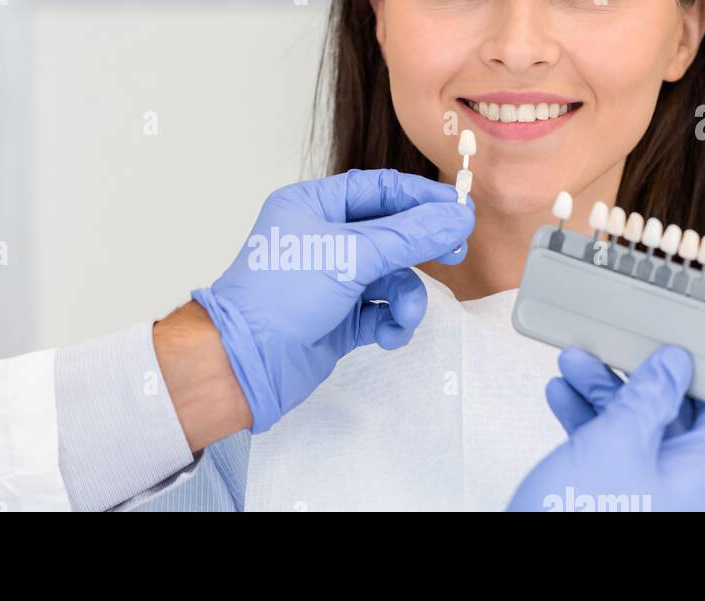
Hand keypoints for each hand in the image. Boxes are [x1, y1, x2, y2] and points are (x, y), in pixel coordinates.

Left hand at [192, 169, 473, 432]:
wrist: (245, 361)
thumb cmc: (278, 297)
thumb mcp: (351, 255)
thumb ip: (410, 236)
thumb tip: (457, 217)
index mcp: (312, 206)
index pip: (378, 190)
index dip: (422, 198)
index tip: (460, 211)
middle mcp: (321, 238)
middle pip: (389, 232)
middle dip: (421, 247)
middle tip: (455, 253)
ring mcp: (330, 280)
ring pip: (389, 277)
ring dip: (406, 297)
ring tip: (405, 315)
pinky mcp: (337, 319)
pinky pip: (380, 313)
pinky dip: (390, 323)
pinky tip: (389, 334)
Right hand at [508, 346, 704, 511]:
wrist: (540, 581)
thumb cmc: (582, 520)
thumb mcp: (616, 444)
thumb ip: (647, 398)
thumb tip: (673, 364)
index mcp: (700, 475)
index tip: (686, 341)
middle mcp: (677, 485)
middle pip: (673, 414)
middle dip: (639, 376)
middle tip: (616, 343)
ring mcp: (642, 492)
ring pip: (632, 429)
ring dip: (602, 392)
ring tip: (574, 362)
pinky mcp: (608, 496)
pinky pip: (605, 449)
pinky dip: (584, 419)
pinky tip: (561, 395)